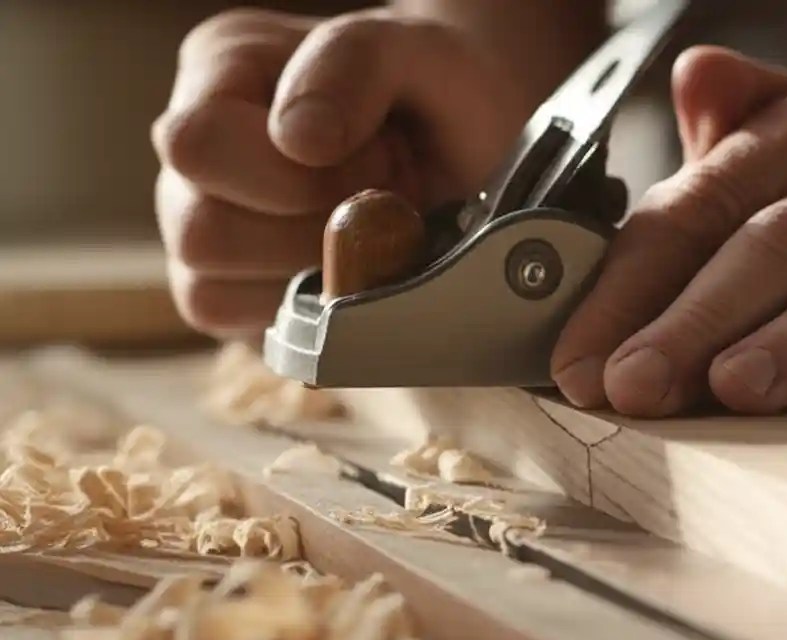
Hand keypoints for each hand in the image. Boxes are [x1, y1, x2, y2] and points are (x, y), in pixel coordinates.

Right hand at [152, 8, 522, 338]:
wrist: (476, 140)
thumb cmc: (433, 89)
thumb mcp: (410, 47)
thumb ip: (350, 65)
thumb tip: (296, 138)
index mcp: (218, 73)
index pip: (196, 145)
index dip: (287, 174)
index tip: (375, 155)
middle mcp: (195, 156)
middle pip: (200, 232)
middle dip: (315, 227)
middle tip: (386, 196)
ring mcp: (203, 231)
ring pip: (213, 292)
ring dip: (319, 271)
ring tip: (376, 229)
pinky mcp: (234, 297)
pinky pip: (244, 330)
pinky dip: (316, 311)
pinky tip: (361, 268)